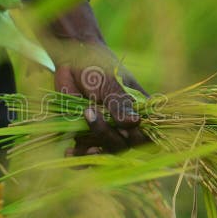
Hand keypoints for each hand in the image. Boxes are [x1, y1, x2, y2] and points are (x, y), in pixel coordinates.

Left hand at [44, 1, 148, 154]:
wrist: (70, 61)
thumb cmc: (96, 66)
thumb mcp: (109, 82)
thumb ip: (120, 103)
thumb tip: (134, 123)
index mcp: (139, 112)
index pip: (146, 134)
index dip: (139, 138)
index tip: (126, 130)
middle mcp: (124, 126)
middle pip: (124, 146)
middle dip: (108, 136)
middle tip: (90, 114)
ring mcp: (106, 131)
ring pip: (105, 152)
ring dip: (92, 151)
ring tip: (79, 144)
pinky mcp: (86, 134)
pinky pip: (85, 153)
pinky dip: (78, 156)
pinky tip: (69, 151)